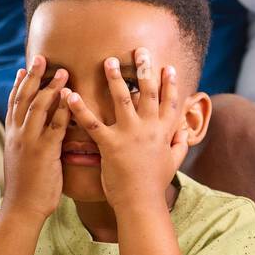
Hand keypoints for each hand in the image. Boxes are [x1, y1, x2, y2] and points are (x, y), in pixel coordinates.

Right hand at [1, 57, 69, 221]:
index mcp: (12, 135)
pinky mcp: (44, 151)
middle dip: (33, 76)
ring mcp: (29, 141)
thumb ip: (30, 143)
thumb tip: (40, 133)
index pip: (13, 103)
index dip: (19, 84)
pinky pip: (54, 125)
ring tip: (62, 71)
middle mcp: (17, 134)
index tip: (24, 67)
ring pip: (38, 107)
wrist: (22, 208)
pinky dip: (63, 109)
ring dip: (51, 87)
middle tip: (41, 57)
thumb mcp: (23, 159)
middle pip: (23, 98)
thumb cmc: (27, 187)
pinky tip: (72, 97)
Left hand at [64, 48, 187, 208]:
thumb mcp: (173, 162)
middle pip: (149, 93)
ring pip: (122, 100)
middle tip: (140, 50)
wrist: (142, 203)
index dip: (170, 84)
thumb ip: (179, 145)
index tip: (168, 67)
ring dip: (114, 78)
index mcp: (164, 132)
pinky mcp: (110, 145)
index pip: (170, 102)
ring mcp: (130, 135)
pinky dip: (80, 108)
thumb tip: (184, 132)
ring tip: (107, 61)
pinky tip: (69, 94)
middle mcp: (149, 129)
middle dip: (145, 69)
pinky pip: (93, 122)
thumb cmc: (155, 184)